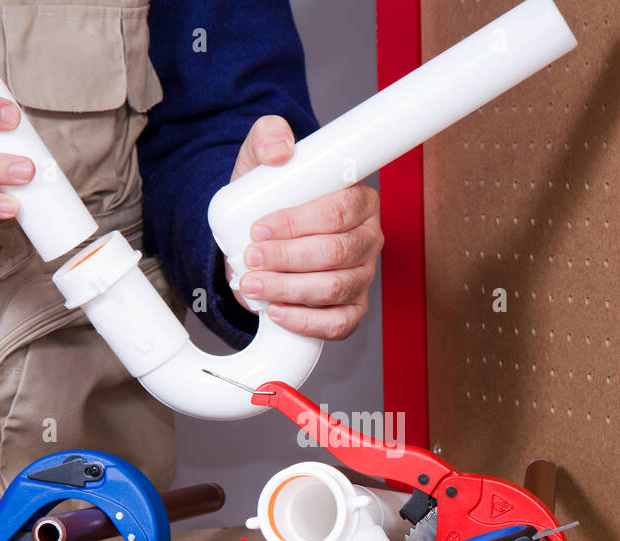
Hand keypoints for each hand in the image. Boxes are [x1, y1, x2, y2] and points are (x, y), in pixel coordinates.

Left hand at [228, 115, 382, 340]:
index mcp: (358, 200)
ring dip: (289, 290)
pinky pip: (339, 324)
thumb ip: (267, 136)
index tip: (259, 229)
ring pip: (335, 289)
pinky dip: (306, 322)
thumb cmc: (268, 199)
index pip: (338, 212)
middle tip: (251, 259)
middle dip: (287, 260)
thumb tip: (280, 148)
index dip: (297, 223)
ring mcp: (362, 276)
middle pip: (336, 253)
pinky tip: (277, 312)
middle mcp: (368, 239)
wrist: (258, 237)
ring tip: (253, 285)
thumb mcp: (260, 160)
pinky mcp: (352, 308)